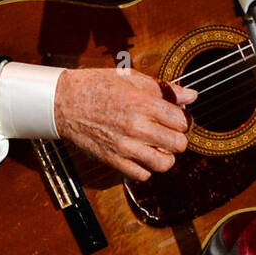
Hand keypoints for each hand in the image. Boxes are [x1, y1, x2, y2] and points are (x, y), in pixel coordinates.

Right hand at [52, 68, 196, 181]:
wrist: (64, 101)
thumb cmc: (98, 85)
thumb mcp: (132, 79)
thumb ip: (164, 89)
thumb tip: (191, 96)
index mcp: (143, 104)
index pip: (183, 121)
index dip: (184, 120)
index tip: (177, 118)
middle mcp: (137, 127)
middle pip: (178, 144)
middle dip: (178, 138)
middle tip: (170, 133)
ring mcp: (124, 146)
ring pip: (164, 164)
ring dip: (166, 156)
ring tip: (158, 146)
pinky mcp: (112, 160)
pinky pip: (142, 174)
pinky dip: (146, 167)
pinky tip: (141, 155)